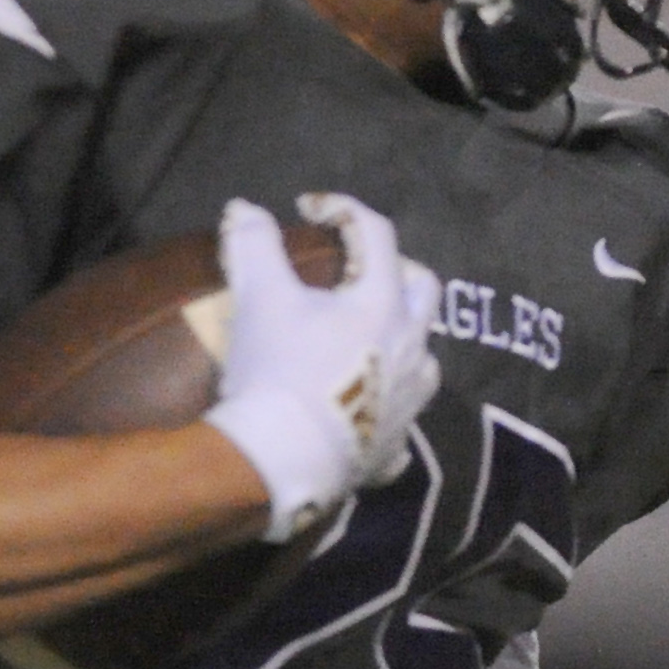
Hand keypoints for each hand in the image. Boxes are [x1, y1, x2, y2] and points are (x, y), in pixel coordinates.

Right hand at [204, 196, 441, 540]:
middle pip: (423, 291)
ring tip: (367, 343)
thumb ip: (252, 243)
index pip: (377, 234)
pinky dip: (385, 412)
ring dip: (401, 340)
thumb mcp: (258, 296)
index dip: (344, 210)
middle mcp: (410, 346)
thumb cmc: (275, 368)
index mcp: (382, 303)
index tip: (310, 209)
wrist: (280, 460)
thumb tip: (244, 208)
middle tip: (357, 272)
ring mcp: (408, 401)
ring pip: (424, 357)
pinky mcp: (392, 448)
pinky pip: (400, 425)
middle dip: (396, 270)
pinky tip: (364, 416)